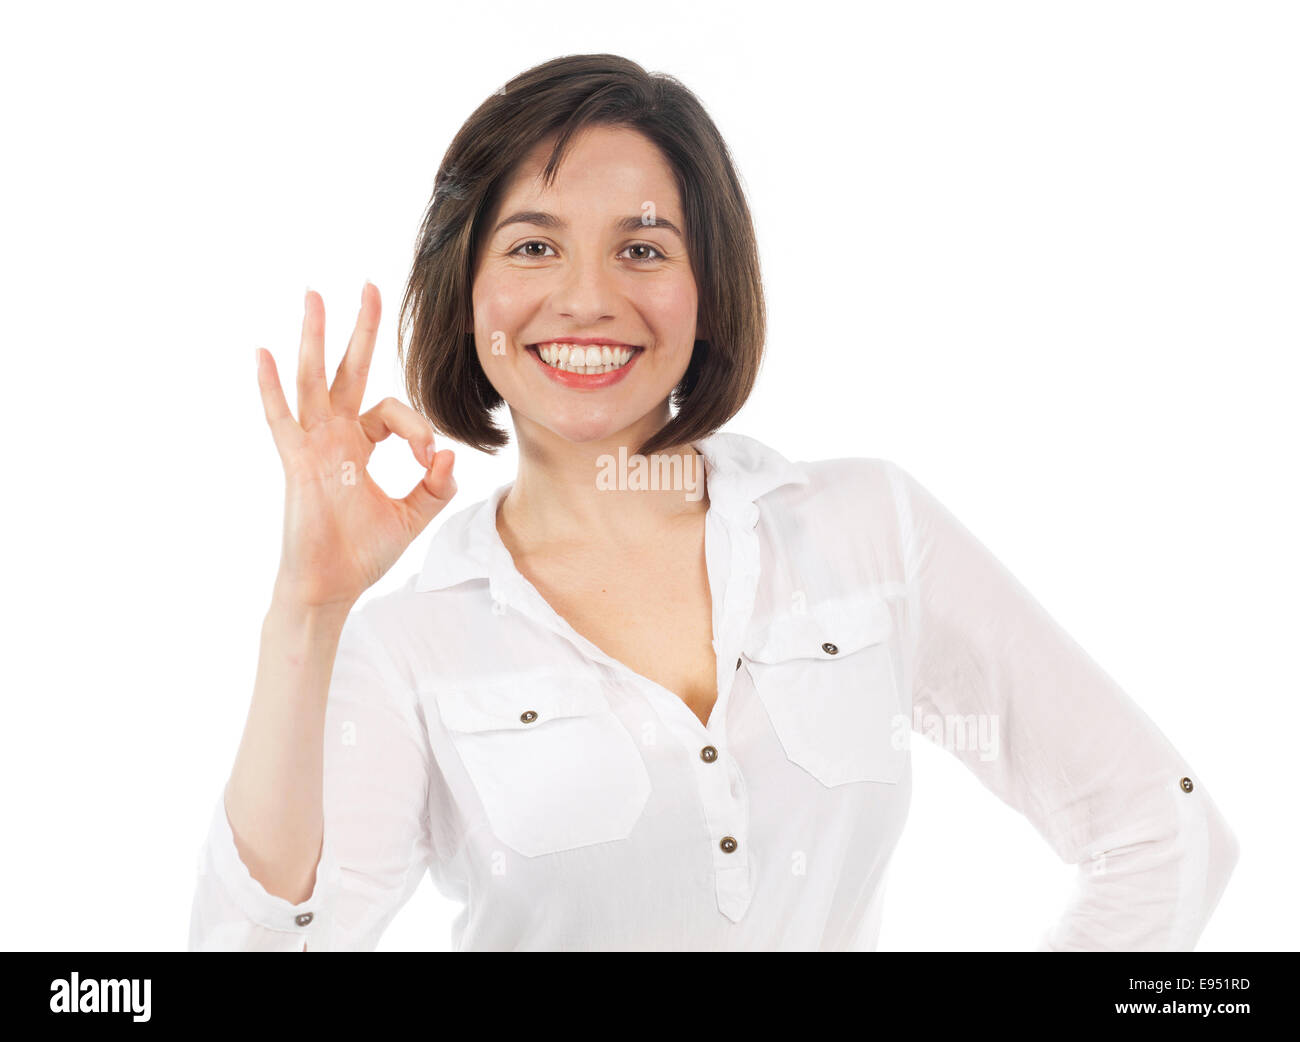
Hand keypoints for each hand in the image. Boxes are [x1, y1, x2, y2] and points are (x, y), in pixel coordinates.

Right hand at [255, 283, 456, 611]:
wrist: (332, 585)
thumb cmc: (363, 552)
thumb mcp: (413, 515)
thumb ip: (436, 486)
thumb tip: (450, 454)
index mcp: (360, 444)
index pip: (394, 413)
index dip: (419, 430)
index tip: (431, 460)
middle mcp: (334, 437)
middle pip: (348, 372)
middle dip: (360, 330)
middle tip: (369, 286)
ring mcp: (313, 446)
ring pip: (314, 381)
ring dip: (316, 339)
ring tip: (315, 295)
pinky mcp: (297, 463)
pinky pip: (282, 420)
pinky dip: (272, 388)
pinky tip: (263, 354)